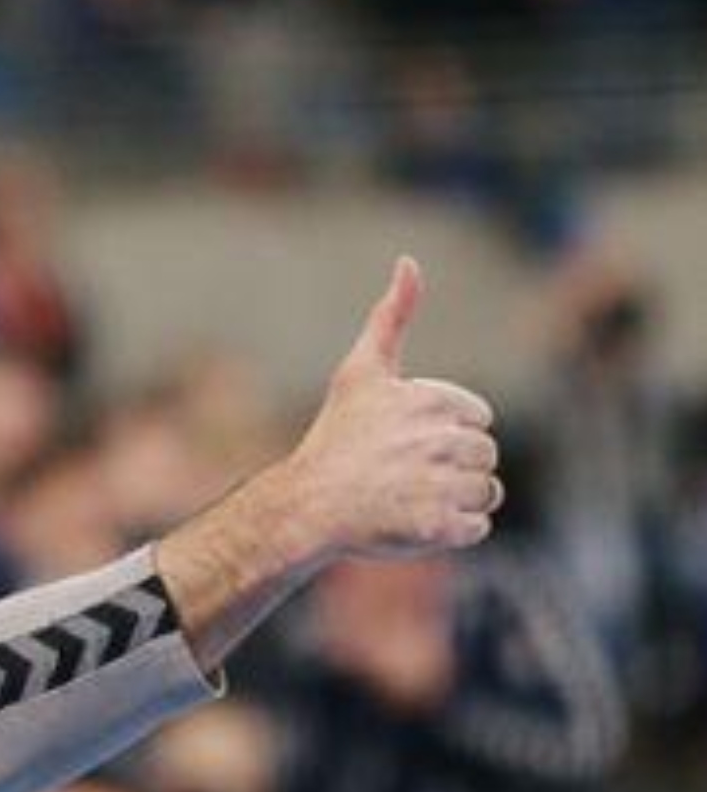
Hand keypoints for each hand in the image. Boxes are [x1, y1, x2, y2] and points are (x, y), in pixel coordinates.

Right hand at [283, 257, 501, 559]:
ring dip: (454, 500)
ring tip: (409, 499)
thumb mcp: (362, 371)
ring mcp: (441, 486)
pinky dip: (452, 531)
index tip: (401, 441)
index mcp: (433, 400)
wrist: (306, 505)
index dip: (442, 432)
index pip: (477, 419)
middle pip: (484, 457)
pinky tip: (414, 522)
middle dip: (452, 468)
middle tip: (403, 475)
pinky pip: (476, 528)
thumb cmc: (335, 438)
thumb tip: (409, 260)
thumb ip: (391, 316)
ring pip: (485, 493)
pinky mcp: (440, 527)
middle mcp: (441, 441)